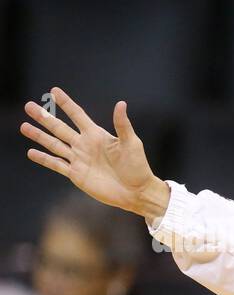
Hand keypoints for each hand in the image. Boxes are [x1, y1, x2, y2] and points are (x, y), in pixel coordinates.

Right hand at [19, 87, 169, 220]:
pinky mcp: (77, 175)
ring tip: (24, 126)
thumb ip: (122, 125)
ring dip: (39, 136)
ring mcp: (79, 159)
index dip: (66, 103)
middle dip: (44, 117)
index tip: (54, 91)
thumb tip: (121, 103)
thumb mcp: (131, 143)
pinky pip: (57, 165)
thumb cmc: (138, 167)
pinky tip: (31, 152)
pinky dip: (44, 159)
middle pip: (60, 128)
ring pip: (54, 145)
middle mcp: (84, 145)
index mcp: (96, 135)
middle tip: (29, 106)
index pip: (77, 115)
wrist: (136, 192)